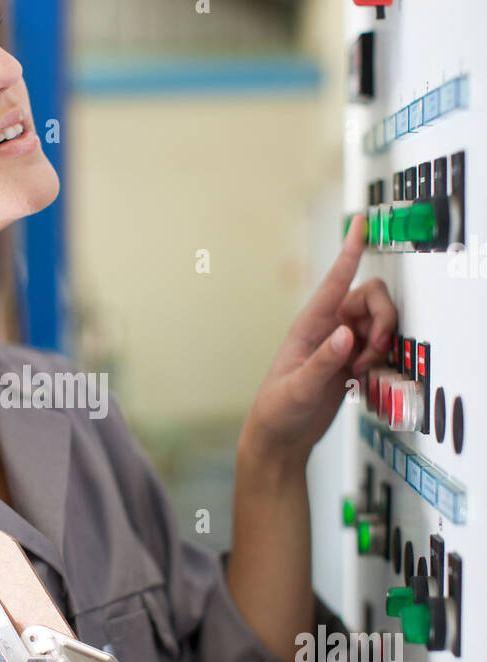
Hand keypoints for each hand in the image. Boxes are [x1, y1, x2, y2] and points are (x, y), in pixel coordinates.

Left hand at [240, 213, 396, 465]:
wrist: (281, 439)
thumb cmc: (277, 411)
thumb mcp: (298, 388)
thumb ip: (323, 362)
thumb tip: (347, 335)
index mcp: (309, 325)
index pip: (335, 281)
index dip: (350, 251)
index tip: (360, 222)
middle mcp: (328, 328)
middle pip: (371, 299)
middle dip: (383, 320)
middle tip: (373, 350)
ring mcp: (341, 344)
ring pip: (379, 323)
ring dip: (381, 344)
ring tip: (361, 370)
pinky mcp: (351, 361)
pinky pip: (380, 347)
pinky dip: (380, 360)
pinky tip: (363, 380)